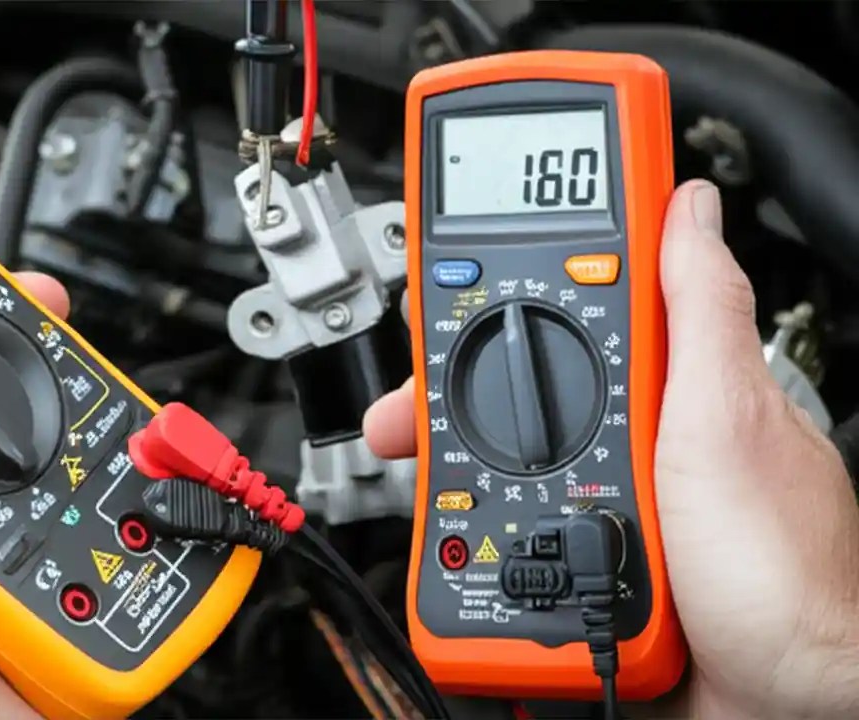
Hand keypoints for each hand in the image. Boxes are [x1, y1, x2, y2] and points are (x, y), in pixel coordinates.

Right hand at [364, 180, 858, 718]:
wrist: (775, 704)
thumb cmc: (779, 573)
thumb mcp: (726, 418)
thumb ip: (702, 306)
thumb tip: (690, 204)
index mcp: (675, 385)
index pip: (578, 306)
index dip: (508, 283)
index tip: (448, 268)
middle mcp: (639, 435)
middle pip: (521, 390)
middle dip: (449, 393)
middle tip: (405, 410)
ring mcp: (609, 499)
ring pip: (500, 463)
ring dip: (450, 473)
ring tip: (422, 480)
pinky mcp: (586, 557)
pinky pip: (509, 531)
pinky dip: (472, 534)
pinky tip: (457, 538)